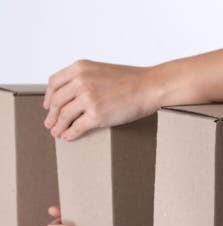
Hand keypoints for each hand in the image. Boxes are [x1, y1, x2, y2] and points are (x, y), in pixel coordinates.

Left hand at [43, 60, 160, 139]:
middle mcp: (81, 82)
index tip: (49, 106)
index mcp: (80, 68)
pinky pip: (77, 127)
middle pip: (56, 101)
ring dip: (58, 126)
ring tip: (57, 132)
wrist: (150, 87)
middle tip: (50, 122)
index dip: (49, 97)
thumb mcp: (101, 71)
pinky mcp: (97, 115)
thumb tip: (71, 96)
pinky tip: (68, 136)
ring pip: (64, 115)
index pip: (54, 83)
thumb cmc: (132, 81)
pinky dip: (70, 133)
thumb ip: (84, 79)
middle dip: (51, 115)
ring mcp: (88, 99)